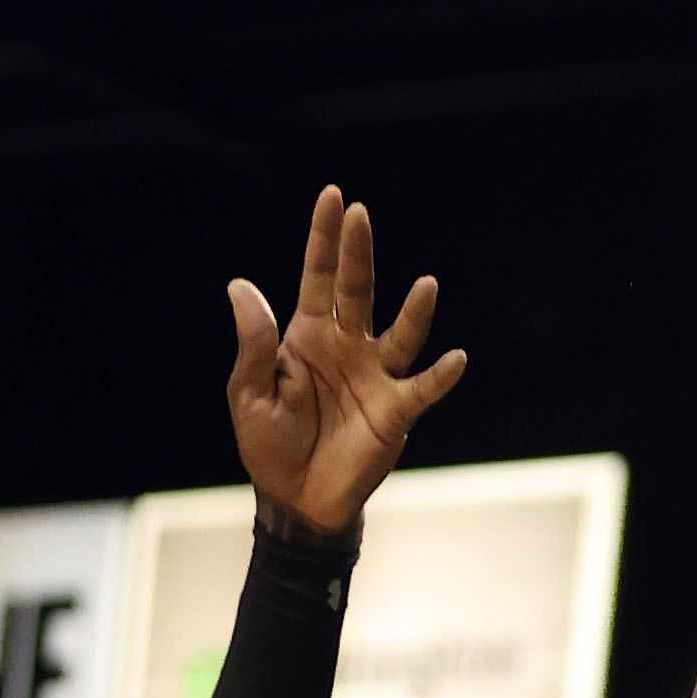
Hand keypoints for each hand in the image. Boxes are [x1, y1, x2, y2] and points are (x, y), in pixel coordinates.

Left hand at [227, 187, 466, 537]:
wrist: (296, 500)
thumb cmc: (270, 446)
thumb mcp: (249, 393)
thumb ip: (254, 342)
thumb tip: (241, 285)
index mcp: (307, 336)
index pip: (317, 277)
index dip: (323, 238)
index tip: (334, 197)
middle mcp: (346, 346)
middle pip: (356, 290)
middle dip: (358, 253)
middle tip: (360, 214)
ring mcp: (375, 377)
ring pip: (399, 334)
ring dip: (414, 311)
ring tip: (426, 285)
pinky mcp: (395, 413)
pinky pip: (422, 389)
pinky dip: (440, 376)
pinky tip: (455, 359)